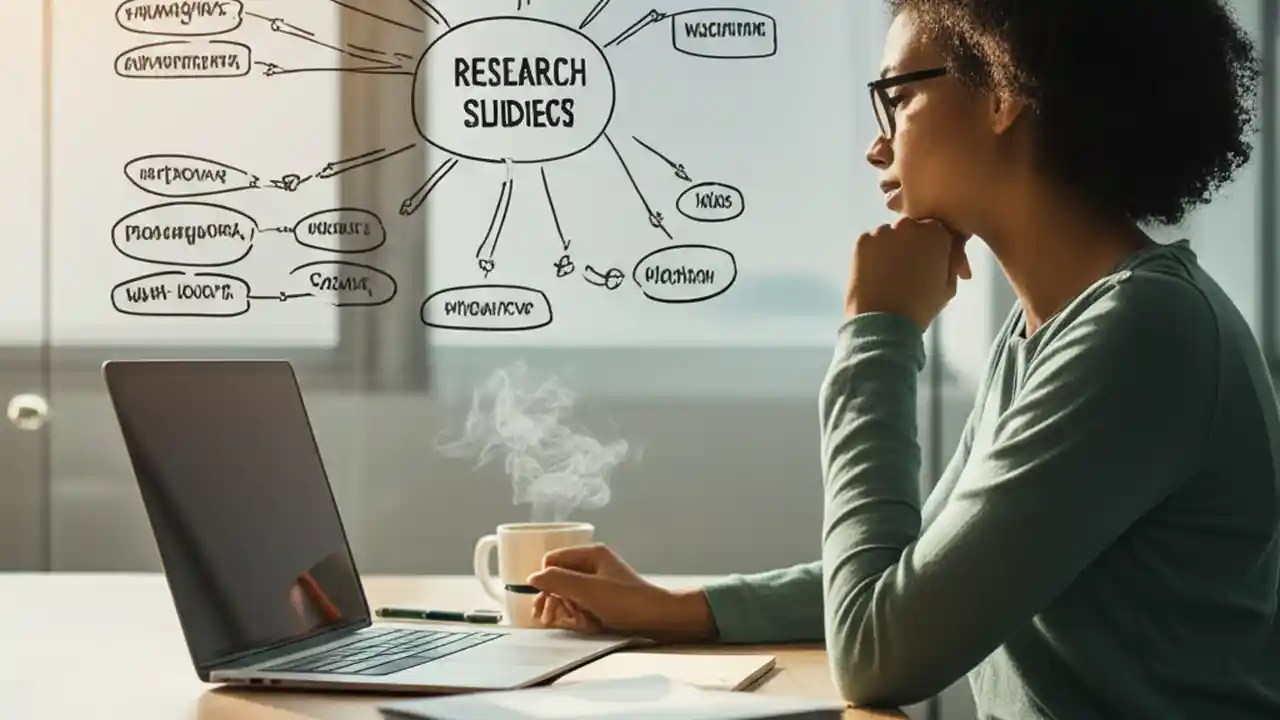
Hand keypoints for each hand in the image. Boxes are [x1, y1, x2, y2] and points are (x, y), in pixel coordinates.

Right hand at [525, 543, 715, 641]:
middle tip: (548, 619)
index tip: (545, 602)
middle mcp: (594, 566)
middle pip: (558, 579)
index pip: (553, 561)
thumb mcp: (589, 590)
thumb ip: (558, 581)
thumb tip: (532, 577)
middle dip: (555, 600)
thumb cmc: (628, 601)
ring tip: (578, 622)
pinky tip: (590, 625)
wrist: (660, 620)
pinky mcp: (604, 601)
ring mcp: (599, 583)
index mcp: (591, 555)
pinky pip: (582, 607)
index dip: (546, 581)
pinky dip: (582, 617)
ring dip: (569, 611)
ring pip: (569, 596)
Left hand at [845, 217, 972, 331]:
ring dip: (893, 248)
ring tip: (892, 275)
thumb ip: (951, 261)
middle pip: (914, 230)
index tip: (935, 264)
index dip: (937, 248)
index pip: (939, 232)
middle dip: (915, 246)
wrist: (884, 323)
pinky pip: (872, 243)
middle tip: (912, 270)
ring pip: (891, 235)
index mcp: (936, 233)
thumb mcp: (949, 286)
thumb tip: (948, 252)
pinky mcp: (862, 241)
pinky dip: (874, 254)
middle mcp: (910, 225)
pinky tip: (877, 274)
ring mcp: (883, 232)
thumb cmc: (920, 307)